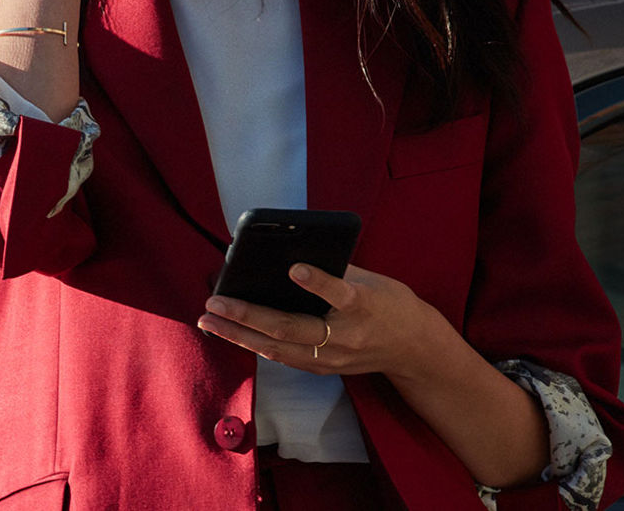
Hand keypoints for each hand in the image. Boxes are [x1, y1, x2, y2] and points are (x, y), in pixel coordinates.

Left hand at [196, 263, 454, 379]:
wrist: (414, 349)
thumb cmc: (390, 304)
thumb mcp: (372, 279)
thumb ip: (334, 269)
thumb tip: (286, 255)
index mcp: (364, 306)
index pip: (341, 293)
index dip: (318, 282)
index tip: (294, 268)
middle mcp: (346, 336)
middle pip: (292, 328)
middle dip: (248, 316)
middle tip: (214, 304)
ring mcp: (333, 358)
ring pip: (279, 348)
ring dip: (239, 336)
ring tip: (209, 321)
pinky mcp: (325, 369)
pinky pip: (283, 357)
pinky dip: (254, 344)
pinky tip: (229, 333)